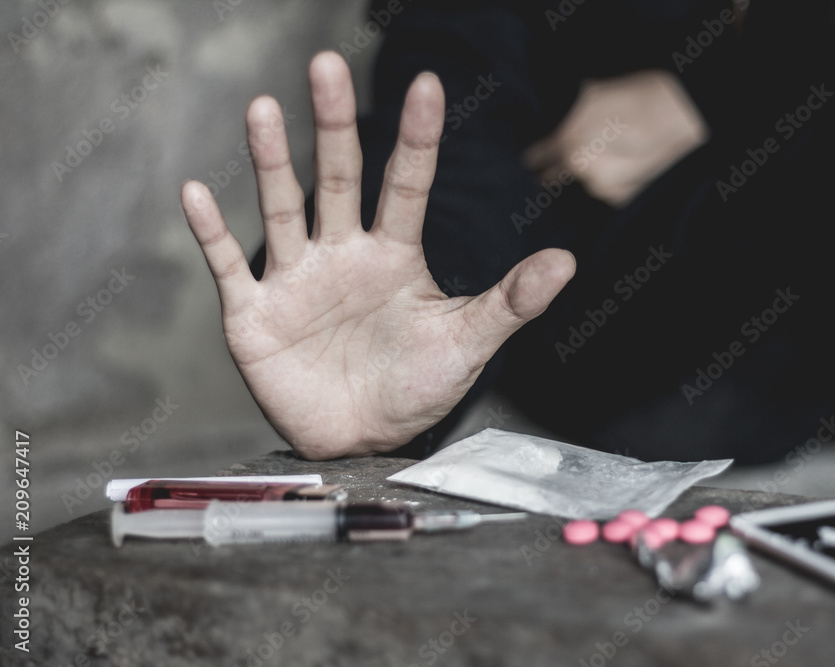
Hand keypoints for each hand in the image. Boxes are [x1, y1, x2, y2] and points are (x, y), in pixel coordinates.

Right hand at [181, 52, 574, 459]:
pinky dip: (212, 233)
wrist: (363, 442)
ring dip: (269, 161)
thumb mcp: (468, 343)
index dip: (417, 138)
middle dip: (333, 124)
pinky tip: (195, 194)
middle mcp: (343, 254)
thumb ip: (511, 301)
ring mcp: (297, 279)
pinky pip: (230, 265)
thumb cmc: (417, 389)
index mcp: (395, 256)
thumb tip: (566, 260)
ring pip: (282, 207)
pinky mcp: (256, 313)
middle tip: (328, 65)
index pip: (407, 185)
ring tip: (263, 108)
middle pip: (337, 178)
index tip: (427, 85)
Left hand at [524, 69, 707, 206]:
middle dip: (553, 170)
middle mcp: (581, 171)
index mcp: (567, 143)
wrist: (678, 115)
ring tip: (605, 155)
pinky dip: (610, 180)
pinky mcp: (622, 197)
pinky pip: (607, 190)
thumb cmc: (637, 96)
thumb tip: (561, 114)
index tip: (531, 160)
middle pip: (552, 178)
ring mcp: (602, 187)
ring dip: (588, 174)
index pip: (537, 158)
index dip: (534, 156)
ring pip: (584, 182)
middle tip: (558, 163)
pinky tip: (623, 164)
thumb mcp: (593, 92)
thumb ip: (570, 111)